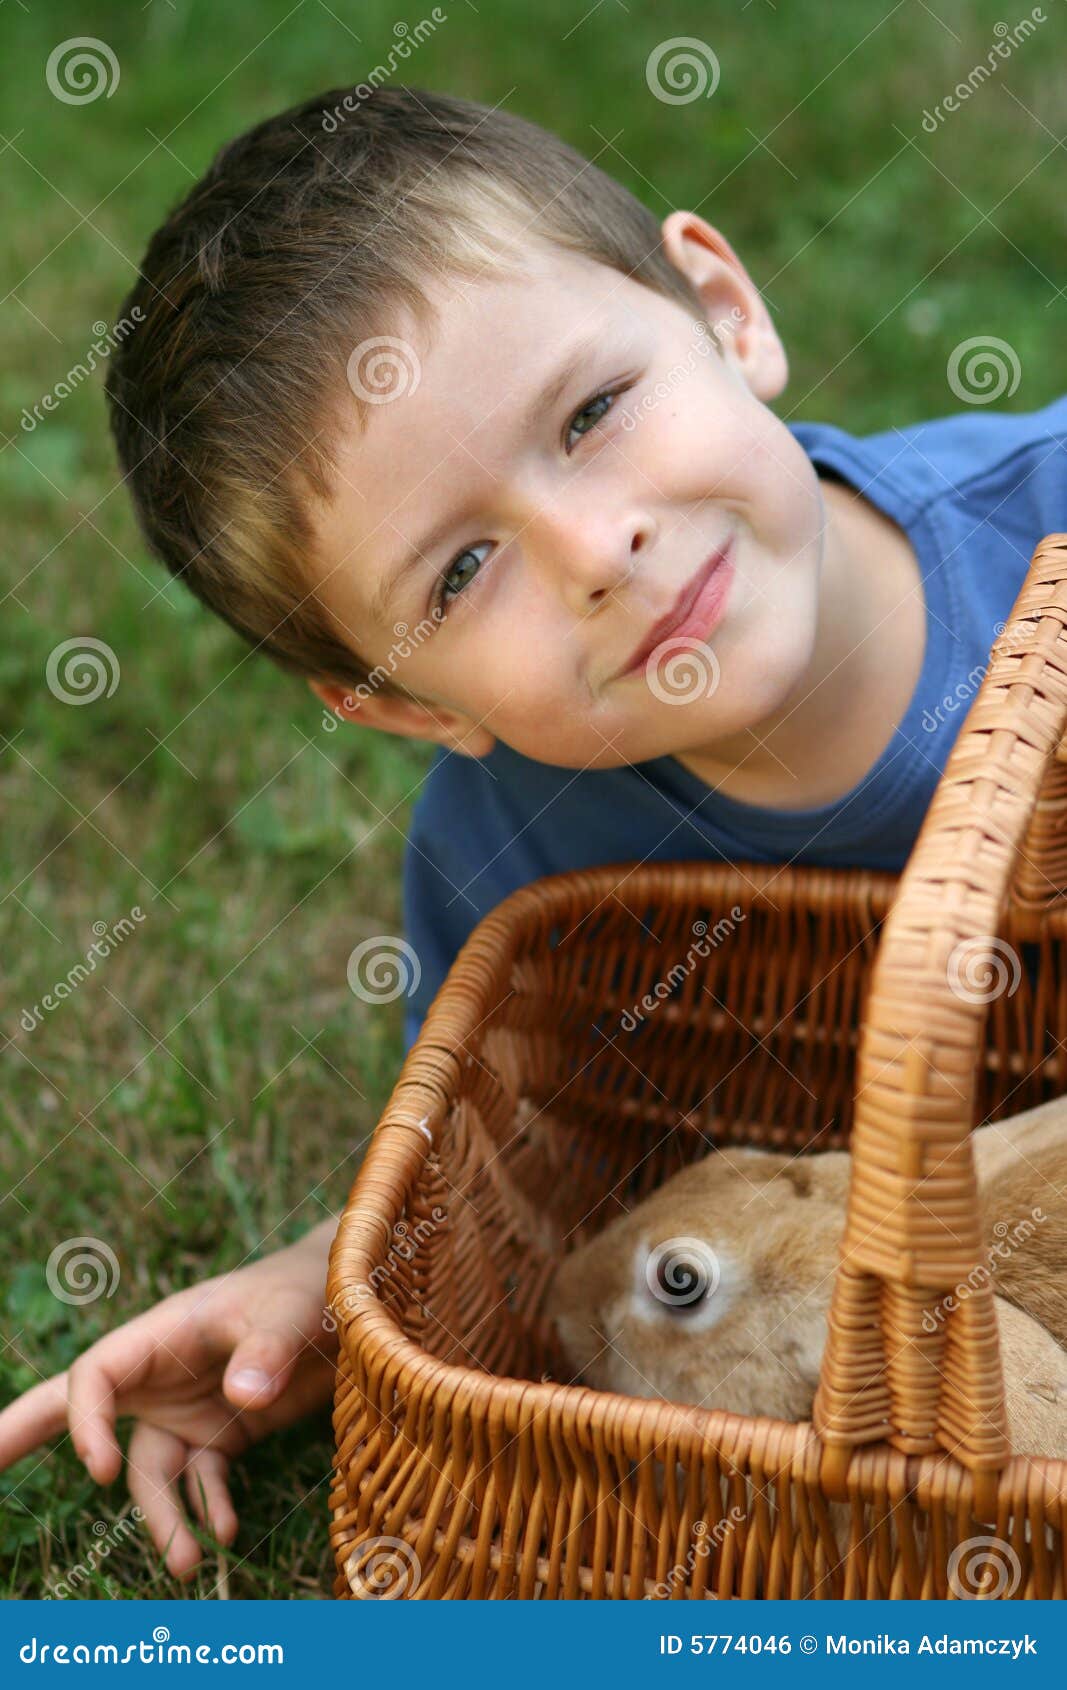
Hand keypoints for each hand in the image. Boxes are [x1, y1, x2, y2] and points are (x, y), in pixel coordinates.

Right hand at [0, 1218, 339, 1579]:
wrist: (356, 1298)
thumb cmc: (315, 1287)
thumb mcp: (297, 1310)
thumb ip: (270, 1347)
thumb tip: (242, 1396)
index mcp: (165, 1333)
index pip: (96, 1375)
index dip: (85, 1422)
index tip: (103, 1470)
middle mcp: (165, 1372)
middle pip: (81, 1408)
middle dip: (24, 1434)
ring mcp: (190, 1404)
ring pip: (149, 1470)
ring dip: (160, 1517)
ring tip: (186, 1563)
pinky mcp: (224, 1430)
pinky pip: (198, 1479)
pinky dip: (206, 1507)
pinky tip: (223, 1531)